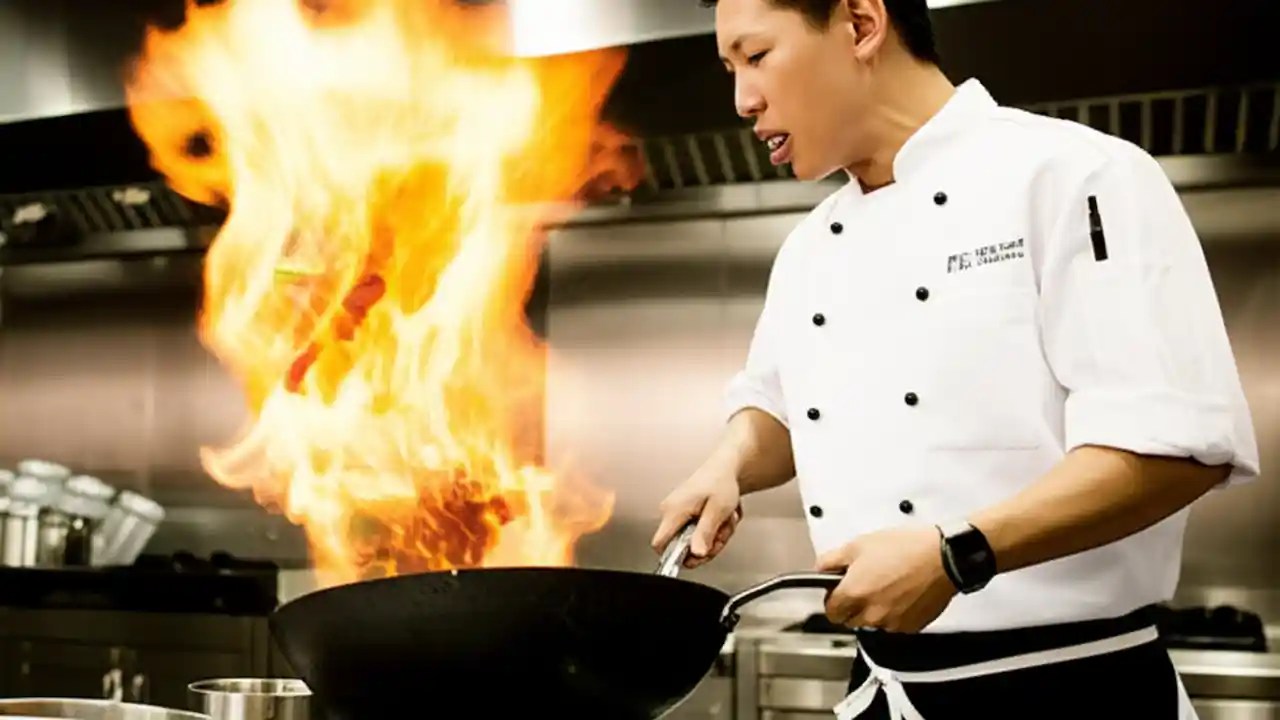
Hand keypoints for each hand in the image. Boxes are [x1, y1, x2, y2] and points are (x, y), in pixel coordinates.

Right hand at [652, 460, 742, 568]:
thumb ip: (705, 533)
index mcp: (673, 511)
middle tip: (721, 534)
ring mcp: (675, 512)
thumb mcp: (717, 510)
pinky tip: (719, 520)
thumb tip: (696, 554)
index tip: (699, 554)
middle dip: (706, 545)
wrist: (724, 468)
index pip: (660, 544)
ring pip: (691, 541)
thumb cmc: (721, 482)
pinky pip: (694, 532)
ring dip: (712, 537)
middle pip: (680, 546)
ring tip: (723, 522)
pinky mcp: (682, 513)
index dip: (678, 555)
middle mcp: (669, 512)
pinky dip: (710, 530)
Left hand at [816, 526, 957, 632]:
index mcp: (855, 593)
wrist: (944, 556)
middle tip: (864, 584)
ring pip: (873, 623)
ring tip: (887, 584)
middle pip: (850, 620)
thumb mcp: (860, 544)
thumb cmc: (907, 548)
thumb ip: (832, 560)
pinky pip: (894, 624)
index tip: (838, 591)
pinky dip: (895, 612)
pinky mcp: (912, 626)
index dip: (833, 599)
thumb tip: (822, 569)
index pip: (831, 611)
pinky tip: (902, 592)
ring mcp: (892, 622)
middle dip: (852, 605)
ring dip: (874, 609)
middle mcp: (872, 613)